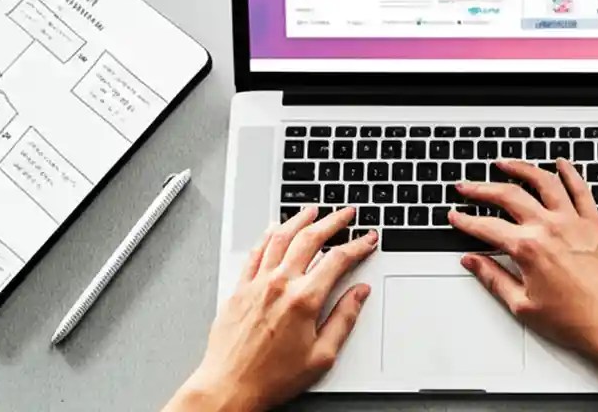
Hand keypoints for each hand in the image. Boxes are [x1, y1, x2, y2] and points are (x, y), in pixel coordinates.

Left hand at [164, 208, 377, 411]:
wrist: (230, 387)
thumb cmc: (273, 378)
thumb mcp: (322, 356)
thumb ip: (344, 319)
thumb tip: (359, 294)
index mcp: (304, 300)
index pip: (338, 260)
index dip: (358, 246)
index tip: (368, 239)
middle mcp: (280, 285)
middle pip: (310, 239)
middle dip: (333, 221)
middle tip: (346, 213)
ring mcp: (257, 284)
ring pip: (280, 238)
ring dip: (299, 220)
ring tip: (313, 210)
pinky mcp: (239, 289)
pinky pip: (255, 252)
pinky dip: (267, 235)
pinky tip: (274, 229)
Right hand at [449, 158, 597, 361]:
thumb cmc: (575, 320)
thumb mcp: (523, 306)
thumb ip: (494, 279)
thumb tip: (473, 262)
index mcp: (529, 248)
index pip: (487, 227)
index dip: (466, 221)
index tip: (455, 215)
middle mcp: (550, 228)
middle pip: (509, 195)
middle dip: (482, 189)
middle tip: (467, 186)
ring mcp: (573, 222)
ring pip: (544, 182)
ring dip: (521, 168)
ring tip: (505, 163)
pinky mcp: (594, 224)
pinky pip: (581, 190)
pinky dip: (570, 173)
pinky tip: (561, 163)